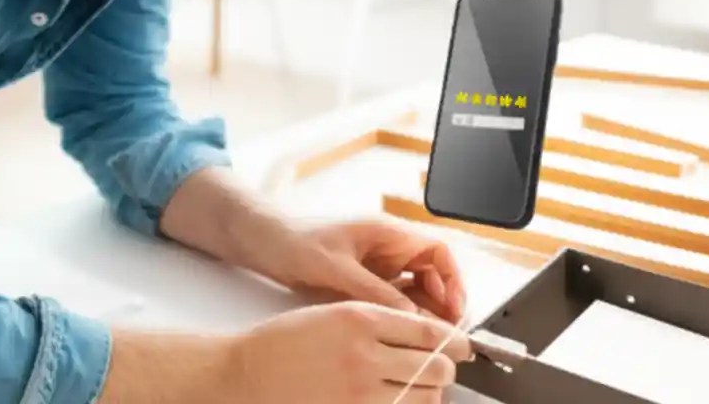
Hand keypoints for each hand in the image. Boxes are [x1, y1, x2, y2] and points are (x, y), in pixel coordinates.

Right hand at [224, 302, 471, 403]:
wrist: (247, 372)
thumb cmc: (284, 340)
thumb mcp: (332, 313)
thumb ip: (377, 321)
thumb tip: (421, 334)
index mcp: (360, 319)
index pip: (429, 332)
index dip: (455, 341)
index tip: (462, 345)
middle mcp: (365, 355)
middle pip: (435, 367)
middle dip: (445, 369)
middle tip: (441, 367)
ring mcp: (360, 391)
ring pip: (424, 396)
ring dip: (430, 392)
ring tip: (420, 386)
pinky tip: (399, 399)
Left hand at [263, 219, 466, 323]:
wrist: (261, 243)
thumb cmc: (294, 240)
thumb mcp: (336, 267)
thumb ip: (374, 291)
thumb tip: (409, 316)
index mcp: (387, 233)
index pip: (436, 252)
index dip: (452, 279)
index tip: (455, 307)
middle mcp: (386, 250)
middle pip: (430, 276)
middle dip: (442, 303)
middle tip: (443, 332)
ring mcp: (375, 267)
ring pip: (413, 292)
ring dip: (422, 313)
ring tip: (425, 338)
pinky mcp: (361, 284)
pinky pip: (391, 301)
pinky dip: (400, 317)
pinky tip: (399, 334)